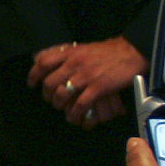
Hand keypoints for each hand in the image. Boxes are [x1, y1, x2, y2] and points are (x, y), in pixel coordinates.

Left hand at [28, 36, 145, 127]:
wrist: (131, 52)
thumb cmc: (108, 51)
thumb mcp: (83, 48)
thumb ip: (67, 54)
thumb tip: (48, 59)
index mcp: (70, 52)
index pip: (43, 62)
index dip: (34, 75)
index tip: (32, 84)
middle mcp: (74, 63)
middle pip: (49, 83)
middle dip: (47, 95)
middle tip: (51, 100)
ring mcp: (85, 76)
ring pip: (61, 95)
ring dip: (59, 105)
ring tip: (63, 108)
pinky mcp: (98, 87)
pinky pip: (80, 105)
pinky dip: (74, 114)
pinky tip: (74, 117)